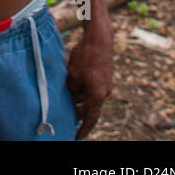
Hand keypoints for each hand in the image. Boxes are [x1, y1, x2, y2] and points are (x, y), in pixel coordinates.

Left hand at [67, 23, 112, 138]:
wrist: (99, 38)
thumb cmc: (85, 56)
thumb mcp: (73, 75)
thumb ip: (72, 90)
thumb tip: (73, 97)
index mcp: (97, 95)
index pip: (91, 118)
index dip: (84, 128)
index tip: (77, 136)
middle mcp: (104, 91)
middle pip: (91, 108)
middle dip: (80, 113)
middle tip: (69, 117)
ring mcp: (106, 83)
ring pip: (91, 96)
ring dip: (81, 99)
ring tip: (69, 100)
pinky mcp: (105, 75)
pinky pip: (94, 87)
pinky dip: (85, 89)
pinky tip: (75, 84)